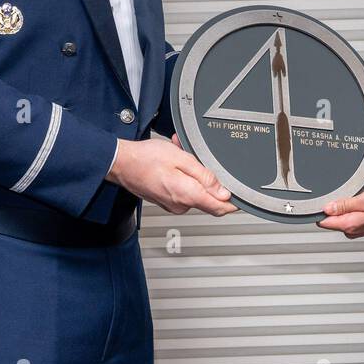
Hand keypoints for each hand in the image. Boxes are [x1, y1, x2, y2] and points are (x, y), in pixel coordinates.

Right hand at [108, 135, 236, 215]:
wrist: (120, 163)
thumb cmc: (145, 159)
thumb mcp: (182, 159)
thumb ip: (205, 177)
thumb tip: (223, 192)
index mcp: (188, 195)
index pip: (220, 208)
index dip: (234, 203)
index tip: (243, 197)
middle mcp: (181, 205)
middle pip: (209, 198)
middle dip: (208, 177)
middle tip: (198, 158)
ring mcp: (172, 204)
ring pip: (195, 190)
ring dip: (193, 173)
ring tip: (180, 154)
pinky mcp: (166, 201)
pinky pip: (183, 190)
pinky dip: (183, 176)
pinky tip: (174, 162)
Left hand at [317, 187, 363, 237]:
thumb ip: (343, 205)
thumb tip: (327, 208)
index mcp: (349, 225)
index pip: (323, 222)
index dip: (321, 210)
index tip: (325, 200)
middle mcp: (352, 231)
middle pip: (332, 220)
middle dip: (334, 207)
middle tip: (346, 195)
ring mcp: (358, 230)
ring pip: (342, 218)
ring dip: (345, 208)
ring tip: (357, 198)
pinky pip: (352, 219)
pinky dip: (353, 210)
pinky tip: (363, 203)